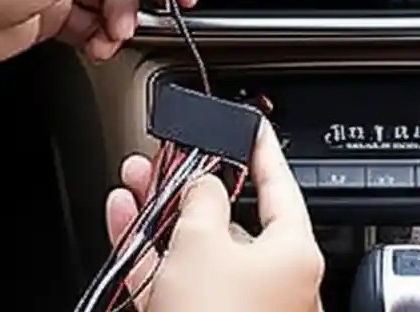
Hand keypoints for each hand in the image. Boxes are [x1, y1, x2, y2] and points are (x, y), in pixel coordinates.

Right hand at [105, 125, 324, 311]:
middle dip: (192, 186)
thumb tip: (202, 182)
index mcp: (294, 251)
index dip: (264, 151)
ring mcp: (239, 308)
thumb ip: (201, 198)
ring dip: (164, 216)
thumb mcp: (202, 240)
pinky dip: (152, 254)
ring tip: (136, 182)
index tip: (254, 126)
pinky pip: (178, 282)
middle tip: (168, 158)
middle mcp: (275, 281)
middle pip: (232, 219)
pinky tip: (126, 221)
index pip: (282, 185)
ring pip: (199, 251)